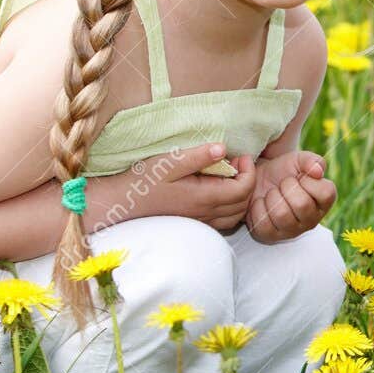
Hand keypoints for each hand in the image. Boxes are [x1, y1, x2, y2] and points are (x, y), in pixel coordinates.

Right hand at [131, 142, 257, 230]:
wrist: (124, 203)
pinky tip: (218, 190)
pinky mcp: (195, 224)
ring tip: (230, 176)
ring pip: (236, 215)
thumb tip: (223, 148)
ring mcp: (202, 221)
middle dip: (248, 181)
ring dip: (241, 195)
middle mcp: (206, 213)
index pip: (244, 189)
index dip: (249, 171)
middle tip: (237, 163)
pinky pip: (224, 221)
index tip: (241, 156)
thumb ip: (198, 156)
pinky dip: (231, 207)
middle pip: (244, 203)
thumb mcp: (170, 162)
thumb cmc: (145, 180)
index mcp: (204, 197)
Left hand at [246, 150, 336, 242]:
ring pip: (282, 214)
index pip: (326, 194)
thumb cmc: (282, 171)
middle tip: (282, 184)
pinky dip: (258, 207)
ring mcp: (291, 231)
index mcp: (324, 202)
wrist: (257, 179)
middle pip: (302, 205)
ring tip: (272, 193)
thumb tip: (318, 171)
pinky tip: (261, 202)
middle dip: (287, 187)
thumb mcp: (298, 160)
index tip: (299, 177)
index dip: (308, 180)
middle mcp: (311, 221)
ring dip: (272, 197)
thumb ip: (311, 161)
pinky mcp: (270, 236)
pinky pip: (264, 222)